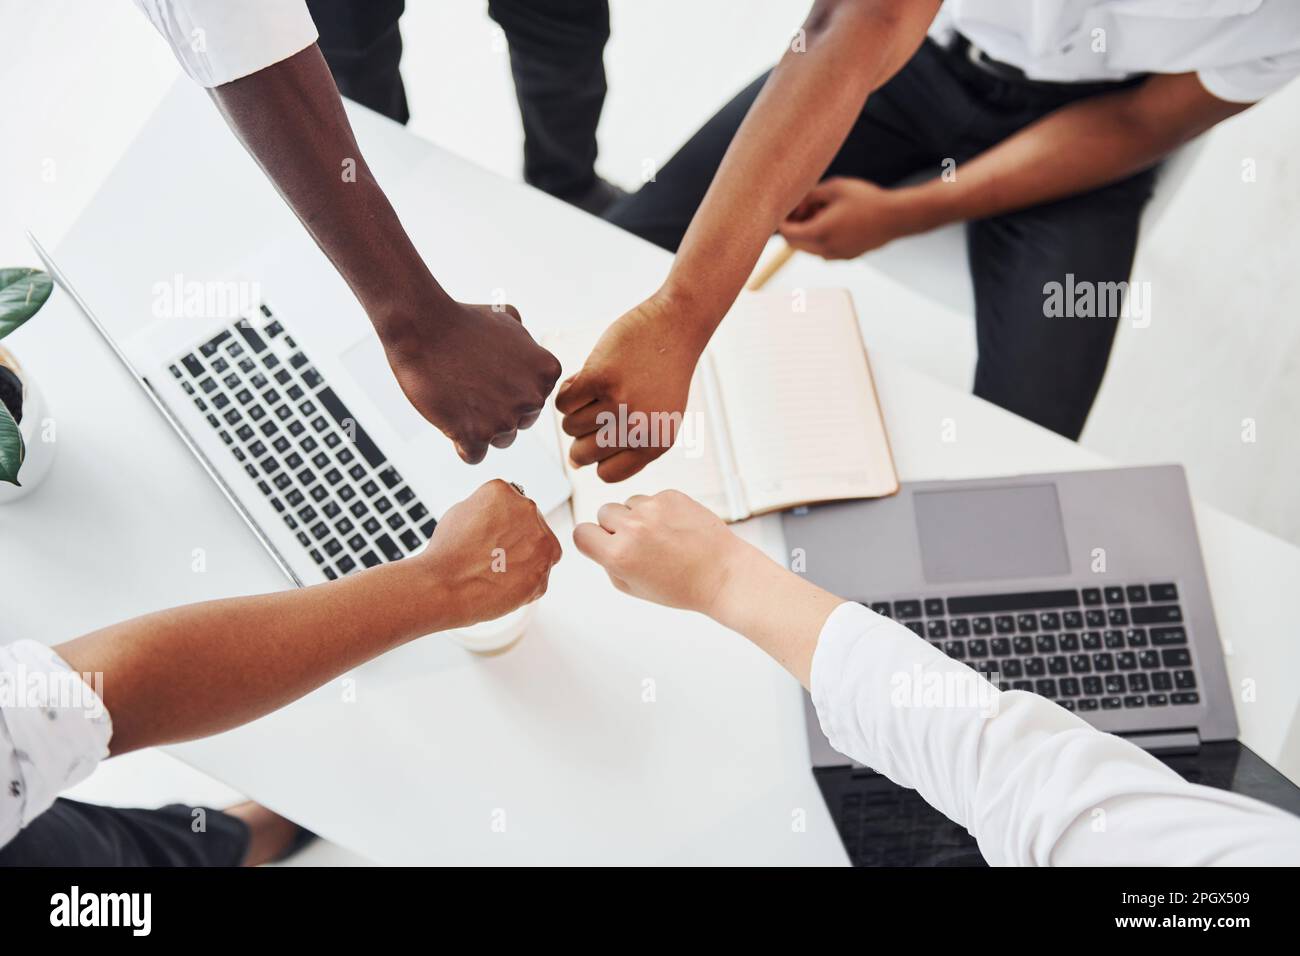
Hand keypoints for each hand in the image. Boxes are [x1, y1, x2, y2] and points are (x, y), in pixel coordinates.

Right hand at [381, 301, 561, 463]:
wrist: (422, 327)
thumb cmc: (460, 322)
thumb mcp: (508, 321)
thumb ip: (527, 344)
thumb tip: (530, 356)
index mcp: (546, 372)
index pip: (535, 399)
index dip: (510, 390)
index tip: (488, 376)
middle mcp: (533, 398)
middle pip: (520, 423)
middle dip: (498, 410)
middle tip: (470, 388)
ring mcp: (505, 419)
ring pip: (500, 440)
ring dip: (481, 427)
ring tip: (460, 400)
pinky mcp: (476, 436)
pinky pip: (474, 455)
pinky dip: (461, 443)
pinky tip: (451, 419)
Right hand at [419, 479, 562, 626]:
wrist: (444, 588)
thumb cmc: (447, 552)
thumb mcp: (462, 510)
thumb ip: (489, 506)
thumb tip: (502, 513)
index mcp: (505, 490)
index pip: (511, 503)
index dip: (498, 522)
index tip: (486, 534)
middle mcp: (528, 510)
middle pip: (529, 523)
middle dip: (516, 538)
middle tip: (491, 554)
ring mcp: (541, 542)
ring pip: (540, 549)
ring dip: (524, 558)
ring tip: (497, 570)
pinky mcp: (544, 573)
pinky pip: (539, 575)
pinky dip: (525, 581)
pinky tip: (502, 583)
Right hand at [555, 295, 701, 482]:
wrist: (676, 326)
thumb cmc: (663, 376)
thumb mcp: (658, 419)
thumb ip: (623, 448)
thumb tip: (574, 466)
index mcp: (656, 444)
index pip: (606, 474)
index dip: (598, 456)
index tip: (605, 433)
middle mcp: (639, 428)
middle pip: (582, 454)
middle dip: (580, 437)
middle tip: (593, 411)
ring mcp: (619, 402)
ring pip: (570, 427)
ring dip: (575, 411)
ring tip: (594, 391)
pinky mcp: (600, 377)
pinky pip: (563, 402)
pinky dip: (568, 390)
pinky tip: (586, 377)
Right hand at [572, 490, 755, 615]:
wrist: (722, 574)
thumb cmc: (678, 587)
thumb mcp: (632, 587)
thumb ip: (608, 561)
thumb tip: (598, 536)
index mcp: (618, 555)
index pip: (581, 533)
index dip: (592, 541)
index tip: (605, 546)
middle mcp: (632, 527)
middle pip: (603, 513)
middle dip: (615, 527)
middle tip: (640, 545)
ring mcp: (652, 508)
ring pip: (628, 503)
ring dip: (637, 516)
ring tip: (663, 538)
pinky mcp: (671, 495)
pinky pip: (651, 498)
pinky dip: (660, 511)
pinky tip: (677, 529)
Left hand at [779, 177, 927, 258]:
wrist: (897, 217)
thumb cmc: (866, 199)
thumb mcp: (834, 188)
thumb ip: (809, 195)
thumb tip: (795, 203)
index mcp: (818, 233)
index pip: (786, 233)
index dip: (782, 220)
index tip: (787, 206)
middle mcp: (824, 250)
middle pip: (795, 243)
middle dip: (794, 225)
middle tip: (805, 206)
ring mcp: (835, 257)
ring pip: (809, 247)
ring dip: (808, 231)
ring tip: (824, 209)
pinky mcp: (846, 257)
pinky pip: (824, 249)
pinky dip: (821, 237)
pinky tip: (836, 219)